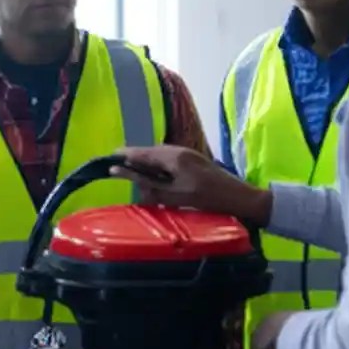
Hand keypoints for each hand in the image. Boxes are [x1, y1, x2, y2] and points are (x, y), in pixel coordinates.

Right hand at [111, 145, 272, 224]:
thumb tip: (120, 172)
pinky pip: (168, 160)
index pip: (140, 152)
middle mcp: (179, 150)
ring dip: (146, 166)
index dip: (122, 156)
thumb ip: (146, 183)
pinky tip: (157, 180)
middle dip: (133, 161)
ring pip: (158, 156)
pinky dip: (158, 169)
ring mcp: (188, 153)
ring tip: (136, 178)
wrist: (242, 199)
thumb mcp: (173, 195)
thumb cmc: (208, 199)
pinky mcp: (194, 160)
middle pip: (148, 152)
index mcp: (172, 156)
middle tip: (119, 173)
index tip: (106, 160)